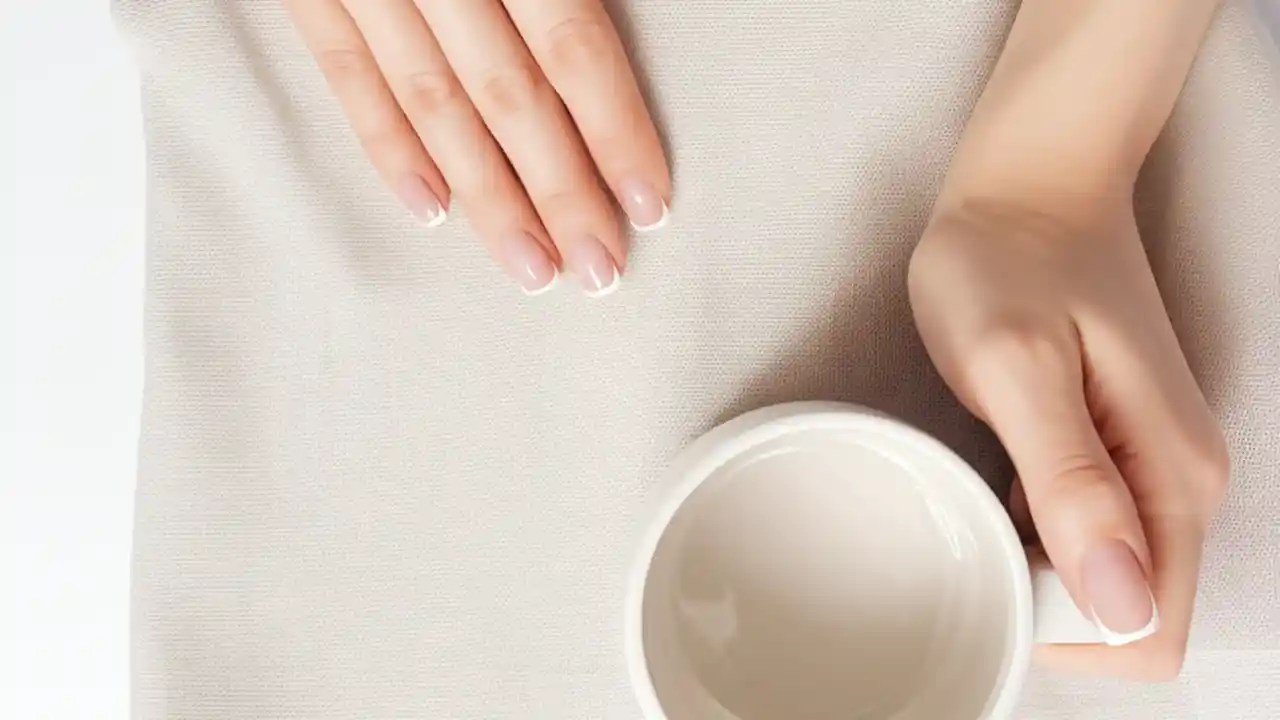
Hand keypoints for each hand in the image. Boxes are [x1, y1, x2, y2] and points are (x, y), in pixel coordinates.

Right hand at [284, 0, 670, 295]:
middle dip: (559, 190)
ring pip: (433, 101)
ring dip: (486, 194)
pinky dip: (387, 143)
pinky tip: (431, 206)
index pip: (572, 43)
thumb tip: (616, 25)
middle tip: (599, 268)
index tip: (649, 202)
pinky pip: (347, 72)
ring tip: (532, 266)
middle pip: (509, 94)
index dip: (615, 128)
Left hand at [908, 198, 1228, 679]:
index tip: (995, 575)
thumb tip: (1121, 598)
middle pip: (1127, 614)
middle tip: (973, 532)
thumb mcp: (1018, 365)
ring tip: (976, 503)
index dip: (1069, 632)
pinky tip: (989, 487)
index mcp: (1172, 476)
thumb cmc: (1008, 260)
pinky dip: (1031, 533)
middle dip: (1047, 606)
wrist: (1027, 187)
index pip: (1150, 631)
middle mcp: (1176, 483)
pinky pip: (1080, 534)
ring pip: (1101, 578)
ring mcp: (1145, 467)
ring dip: (1035, 569)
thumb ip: (1070, 480)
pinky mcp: (1112, 449)